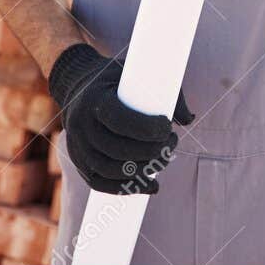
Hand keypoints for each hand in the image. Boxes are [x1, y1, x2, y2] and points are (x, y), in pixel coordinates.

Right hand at [48, 43, 193, 194]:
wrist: (78, 88)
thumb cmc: (115, 81)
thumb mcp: (135, 75)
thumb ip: (164, 92)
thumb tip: (188, 119)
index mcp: (94, 98)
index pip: (118, 119)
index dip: (146, 128)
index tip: (167, 127)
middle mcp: (81, 124)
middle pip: (116, 148)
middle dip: (150, 152)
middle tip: (172, 142)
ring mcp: (77, 146)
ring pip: (109, 169)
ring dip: (143, 171)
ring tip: (164, 159)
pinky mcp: (79, 162)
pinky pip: (100, 183)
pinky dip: (127, 188)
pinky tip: (151, 186)